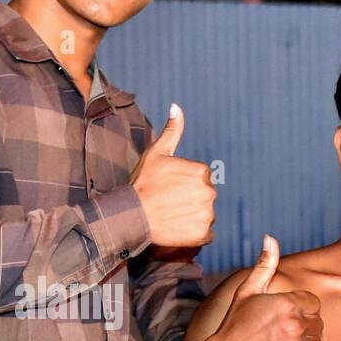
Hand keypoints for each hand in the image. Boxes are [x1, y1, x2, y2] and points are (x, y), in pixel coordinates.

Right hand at [129, 104, 215, 247]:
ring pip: (205, 215)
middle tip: (169, 204)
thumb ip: (172, 131)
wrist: (131, 215)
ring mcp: (207, 214)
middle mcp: (209, 192)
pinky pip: (206, 233)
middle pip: (204, 197)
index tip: (168, 189)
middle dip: (190, 200)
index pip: (200, 180)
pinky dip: (194, 233)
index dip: (183, 185)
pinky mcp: (203, 234)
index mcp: (202, 172)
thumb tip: (176, 107)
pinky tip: (177, 228)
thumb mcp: (156, 153)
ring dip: (192, 217)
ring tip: (172, 216)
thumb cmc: (142, 183)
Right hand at [201, 234, 322, 340]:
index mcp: (287, 302)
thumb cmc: (234, 324)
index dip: (299, 309)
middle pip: (317, 322)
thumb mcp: (246, 291)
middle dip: (303, 326)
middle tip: (279, 332)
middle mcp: (296, 323)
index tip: (283, 316)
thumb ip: (264, 265)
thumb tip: (270, 238)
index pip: (313, 303)